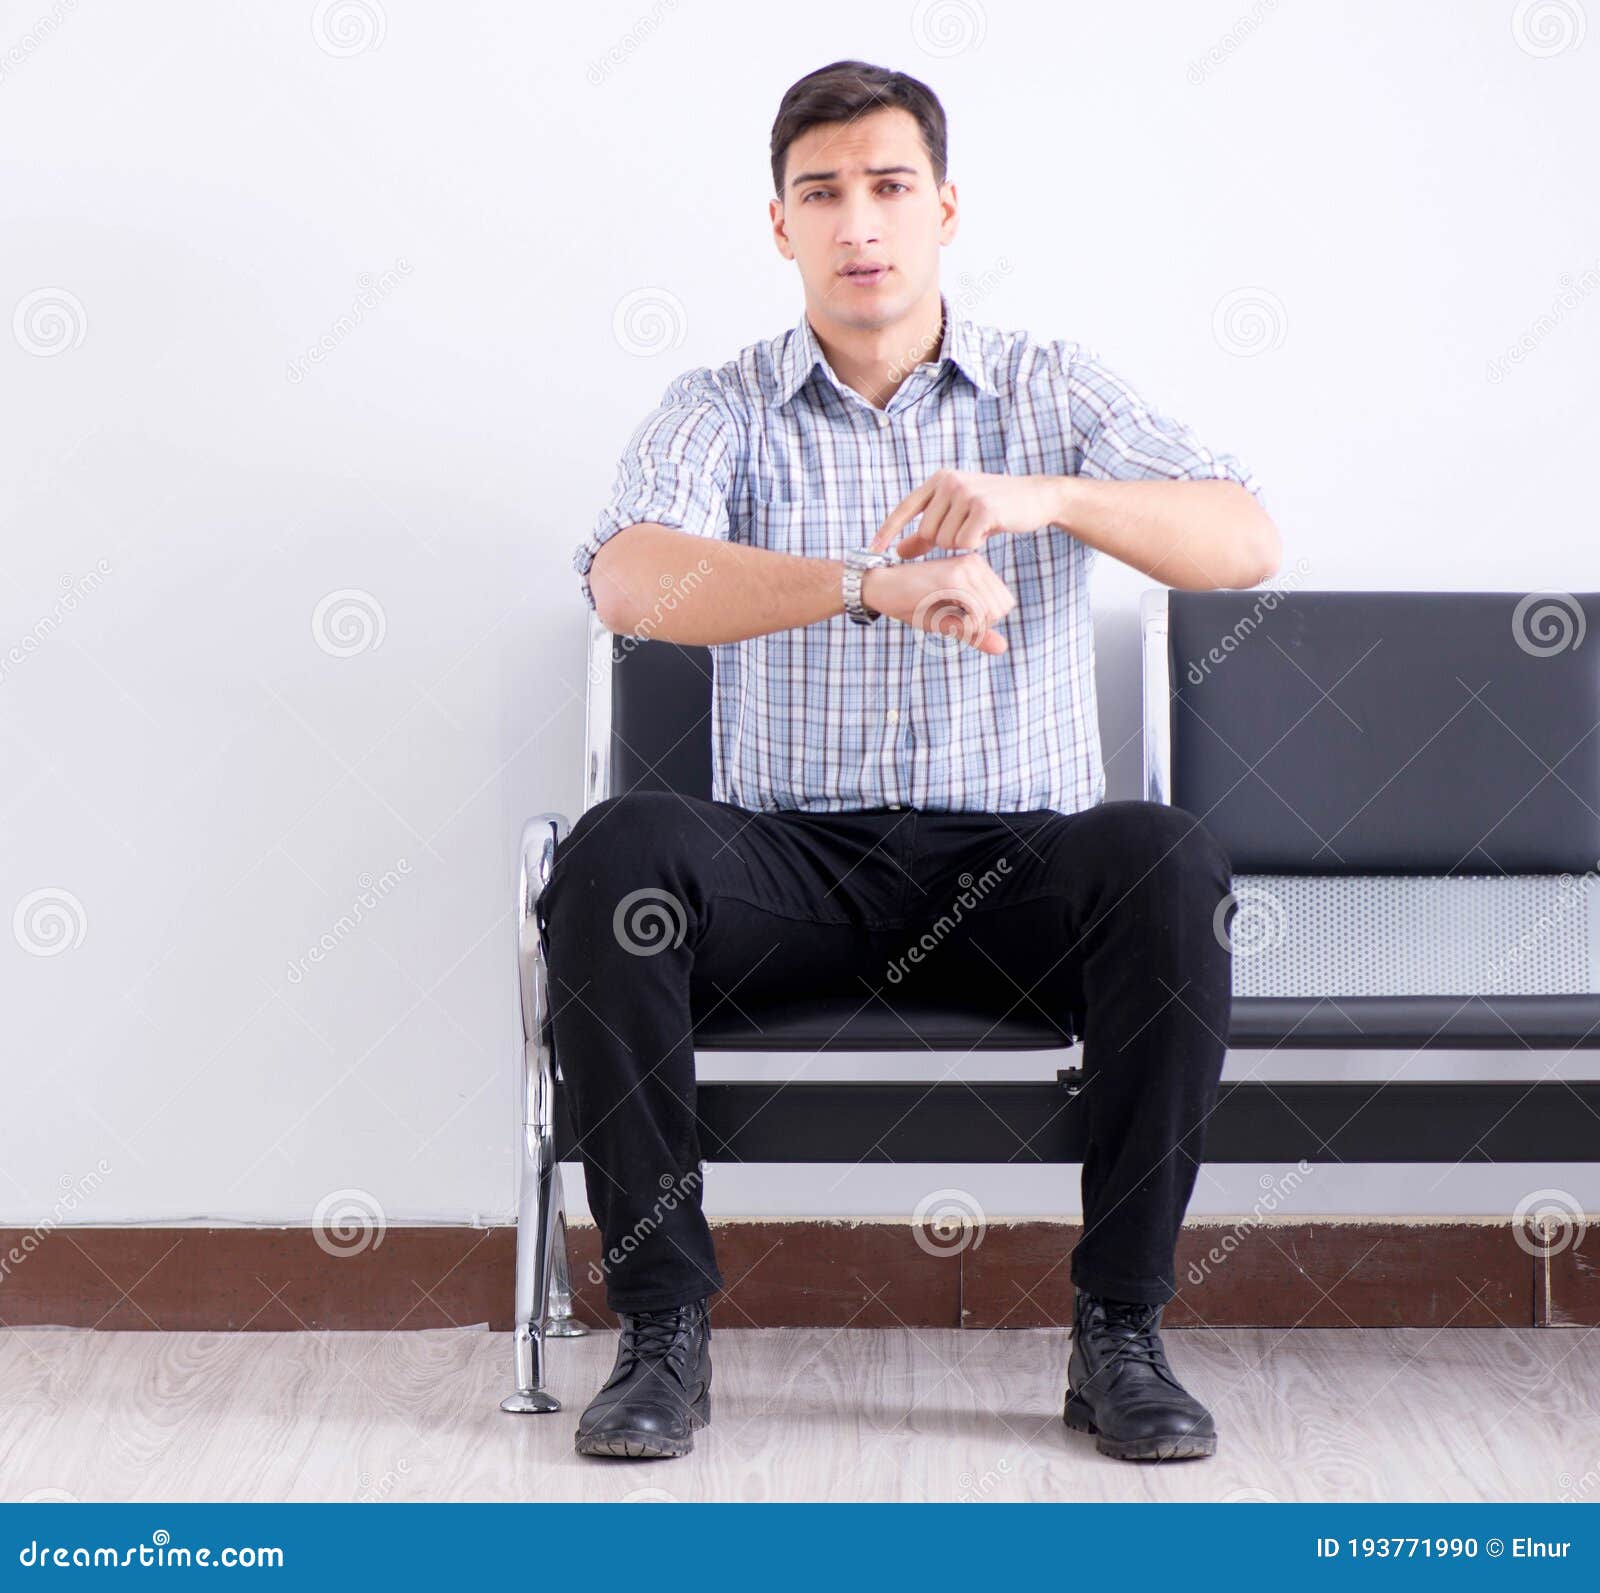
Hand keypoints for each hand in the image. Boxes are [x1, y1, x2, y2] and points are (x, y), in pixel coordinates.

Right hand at [859, 552, 1016, 654]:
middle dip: (980, 624)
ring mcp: (965, 568)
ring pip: (992, 610)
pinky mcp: (954, 579)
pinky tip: (944, 618)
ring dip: (971, 626)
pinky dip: (964, 625)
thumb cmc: (911, 603)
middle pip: (1002, 607)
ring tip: (946, 618)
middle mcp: (975, 562)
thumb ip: (976, 633)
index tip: (958, 617)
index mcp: (977, 568)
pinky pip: (977, 612)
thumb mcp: (948, 622)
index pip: (1004, 603)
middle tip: (952, 620)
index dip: (985, 621)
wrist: (880, 588)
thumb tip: (1003, 648)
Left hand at [870, 470, 1065, 558]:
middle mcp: (949, 482)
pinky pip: (964, 544)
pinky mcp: (983, 508)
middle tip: (967, 531)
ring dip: (962, 544)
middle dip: (944, 542)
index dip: (888, 530)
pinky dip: (975, 545)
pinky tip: (989, 530)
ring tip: (980, 527)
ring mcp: (966, 493)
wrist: (1035, 497)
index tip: (873, 549)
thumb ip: (928, 532)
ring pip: (946, 541)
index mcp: (939, 480)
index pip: (905, 508)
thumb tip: (899, 551)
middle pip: (927, 532)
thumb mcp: (957, 516)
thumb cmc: (994, 508)